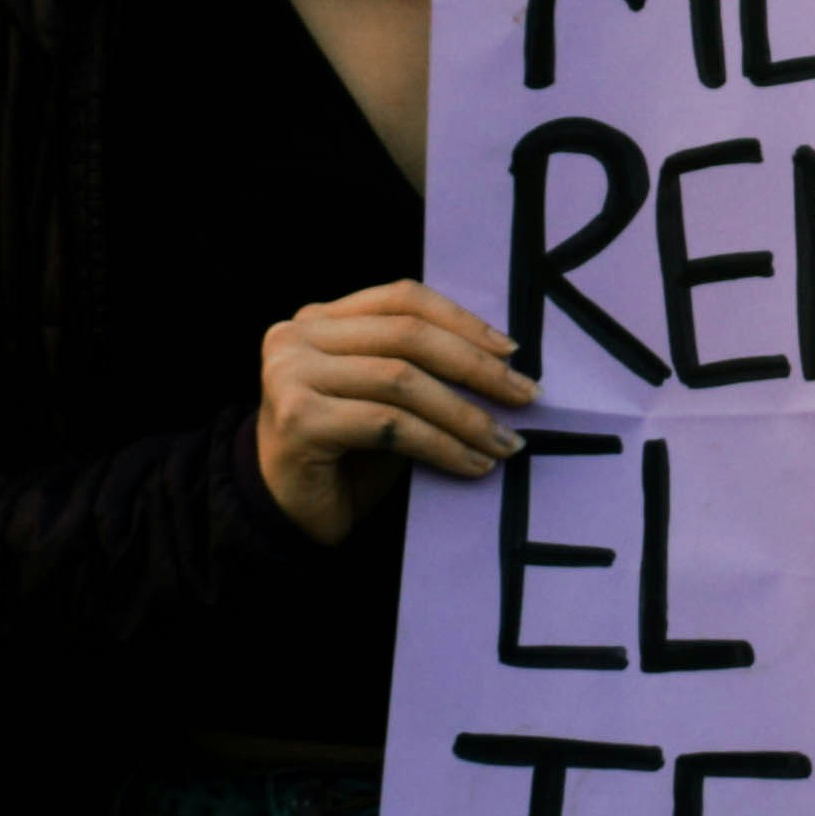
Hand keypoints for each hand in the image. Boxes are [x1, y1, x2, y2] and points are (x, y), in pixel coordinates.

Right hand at [256, 280, 537, 546]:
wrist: (287, 517)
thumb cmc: (345, 458)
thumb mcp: (385, 399)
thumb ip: (420, 368)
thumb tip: (503, 363)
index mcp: (320, 319)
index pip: (402, 298)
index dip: (462, 320)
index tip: (512, 351)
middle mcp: (296, 336)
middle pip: (407, 335)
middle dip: (476, 367)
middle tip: (526, 396)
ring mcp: (290, 374)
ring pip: (403, 381)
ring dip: (466, 416)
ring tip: (505, 443)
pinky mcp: (299, 419)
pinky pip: (391, 425)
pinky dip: (442, 446)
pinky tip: (472, 465)